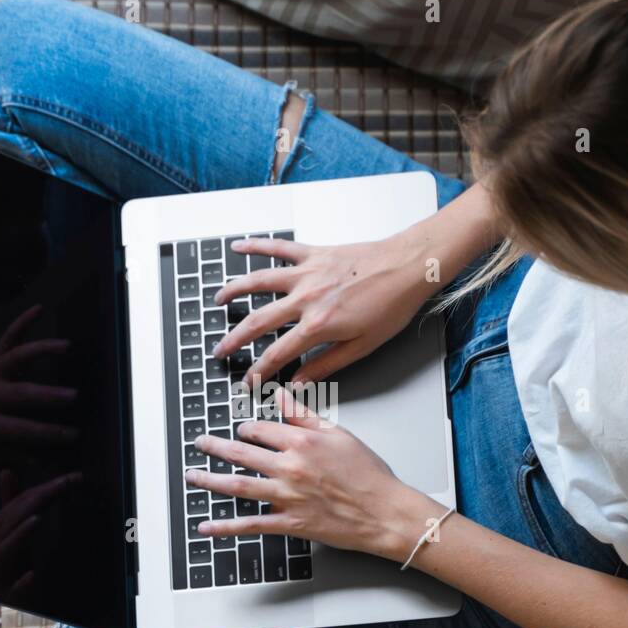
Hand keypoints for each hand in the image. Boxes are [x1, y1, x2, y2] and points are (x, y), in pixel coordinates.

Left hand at [0, 304, 78, 463]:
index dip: (45, 434)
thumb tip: (47, 462)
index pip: (19, 429)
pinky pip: (9, 336)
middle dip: (47, 395)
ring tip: (67, 346)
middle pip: (21, 393)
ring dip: (41, 350)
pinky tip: (39, 308)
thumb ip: (15, 454)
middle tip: (74, 397)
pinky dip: (23, 321)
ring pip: (17, 358)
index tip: (72, 437)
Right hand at [0, 469, 76, 602]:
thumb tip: (6, 471)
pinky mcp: (9, 600)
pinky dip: (21, 583)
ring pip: (2, 553)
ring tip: (37, 519)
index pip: (13, 506)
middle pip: (6, 525)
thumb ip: (11, 503)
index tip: (70, 479)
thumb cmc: (14, 564)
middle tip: (60, 488)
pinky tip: (33, 575)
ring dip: (19, 536)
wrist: (17, 602)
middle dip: (33, 503)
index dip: (41, 490)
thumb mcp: (15, 533)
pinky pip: (12, 591)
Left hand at [183, 385, 444, 560]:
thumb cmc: (369, 475)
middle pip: (242, 454)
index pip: (262, 430)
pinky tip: (206, 527)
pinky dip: (226, 528)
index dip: (247, 429)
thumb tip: (282, 395)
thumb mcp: (339, 435)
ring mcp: (287, 496)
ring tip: (192, 475)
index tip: (242, 431)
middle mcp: (290, 467)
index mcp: (302, 442)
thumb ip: (305, 416)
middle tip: (200, 443)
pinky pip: (251, 525)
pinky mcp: (290, 523)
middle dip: (216, 447)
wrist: (385, 511)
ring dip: (210, 480)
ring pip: (239, 487)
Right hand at [210, 235, 436, 384]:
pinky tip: (239, 247)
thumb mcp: (362, 346)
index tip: (248, 382)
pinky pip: (278, 248)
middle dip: (234, 339)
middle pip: (258, 321)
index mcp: (318, 325)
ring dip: (234, 291)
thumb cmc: (392, 305)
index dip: (258, 372)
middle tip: (220, 350)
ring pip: (258, 281)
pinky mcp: (314, 254)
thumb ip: (327, 364)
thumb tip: (301, 381)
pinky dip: (256, 245)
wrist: (409, 267)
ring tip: (218, 300)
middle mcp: (306, 298)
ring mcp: (307, 273)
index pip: (277, 354)